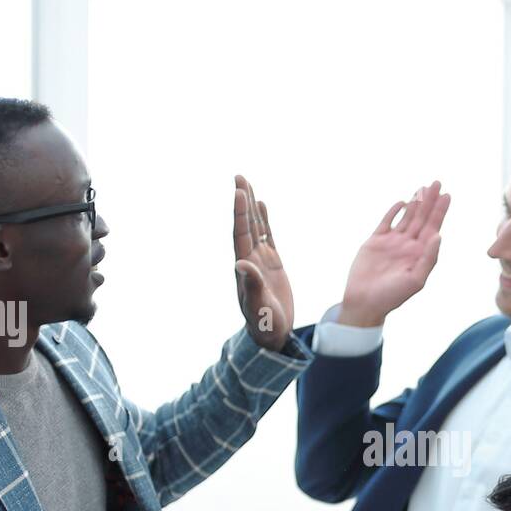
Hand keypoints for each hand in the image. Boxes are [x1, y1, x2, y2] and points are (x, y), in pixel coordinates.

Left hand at [233, 175, 293, 349]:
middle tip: (239, 176)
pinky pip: (267, 236)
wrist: (271, 334)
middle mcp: (250, 259)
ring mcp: (260, 260)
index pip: (241, 234)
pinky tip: (262, 205)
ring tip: (246, 183)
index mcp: (245, 267)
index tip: (239, 192)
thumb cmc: (264, 325)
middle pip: (245, 224)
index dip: (240, 213)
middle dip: (242, 201)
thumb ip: (251, 286)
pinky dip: (264, 220)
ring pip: (255, 227)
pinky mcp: (272, 264)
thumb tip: (240, 264)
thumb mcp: (258, 307)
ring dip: (251, 206)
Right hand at [338, 180, 450, 327]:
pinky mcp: (375, 241)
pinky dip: (394, 211)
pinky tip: (403, 202)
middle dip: (430, 201)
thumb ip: (429, 259)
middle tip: (437, 182)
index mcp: (420, 254)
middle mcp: (408, 246)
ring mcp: (392, 242)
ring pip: (407, 217)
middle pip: (422, 218)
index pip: (433, 228)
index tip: (447, 195)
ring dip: (415, 203)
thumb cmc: (392, 296)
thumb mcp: (415, 280)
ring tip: (423, 188)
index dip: (440, 211)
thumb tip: (439, 236)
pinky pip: (387, 222)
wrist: (364, 302)